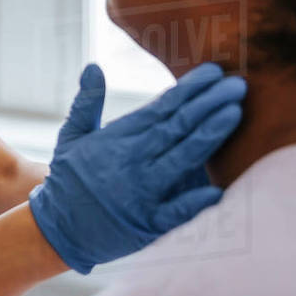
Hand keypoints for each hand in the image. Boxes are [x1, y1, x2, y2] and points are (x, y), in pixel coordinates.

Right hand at [28, 62, 244, 273]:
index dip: (188, 90)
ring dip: (210, 136)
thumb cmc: (70, 179)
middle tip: (237, 85)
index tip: (213, 72)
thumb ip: (87, 102)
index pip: (160, 108)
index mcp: (117, 139)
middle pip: (177, 128)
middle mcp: (131, 163)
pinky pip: (176, 212)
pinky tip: (218, 189)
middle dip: (209, 105)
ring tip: (235, 113)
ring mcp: (141, 194)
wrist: (58, 229)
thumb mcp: (72, 136)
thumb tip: (94, 66)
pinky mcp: (147, 225)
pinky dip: (195, 202)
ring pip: (182, 160)